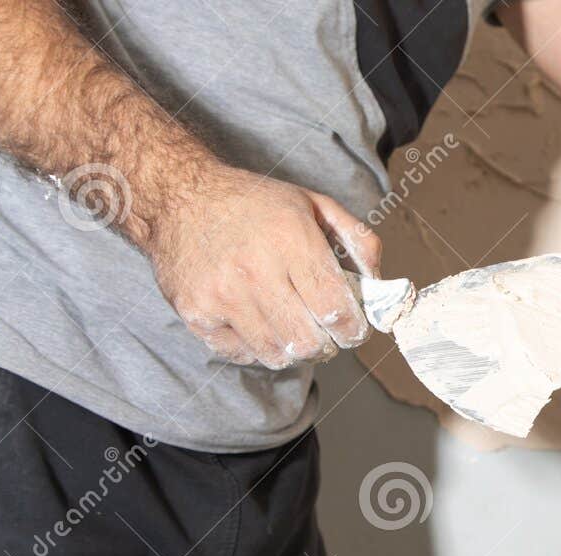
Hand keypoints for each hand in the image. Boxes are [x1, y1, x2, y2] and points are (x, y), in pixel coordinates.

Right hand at [149, 166, 382, 368]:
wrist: (180, 196)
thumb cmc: (254, 203)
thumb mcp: (313, 203)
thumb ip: (357, 239)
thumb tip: (380, 285)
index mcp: (291, 240)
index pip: (335, 311)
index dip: (353, 329)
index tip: (354, 329)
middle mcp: (254, 270)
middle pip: (309, 342)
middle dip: (328, 345)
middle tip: (327, 334)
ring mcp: (221, 296)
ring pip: (277, 354)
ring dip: (294, 349)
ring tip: (294, 328)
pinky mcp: (196, 313)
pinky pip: (241, 354)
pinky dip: (259, 348)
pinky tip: (260, 324)